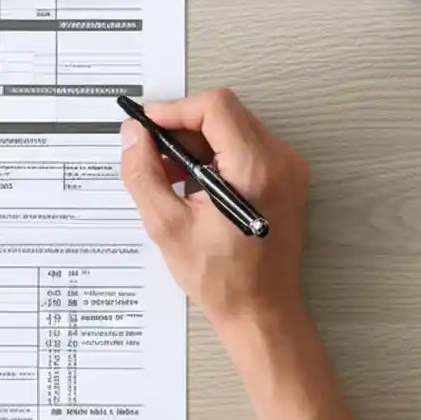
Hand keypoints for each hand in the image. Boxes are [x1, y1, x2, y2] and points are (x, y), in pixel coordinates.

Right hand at [119, 89, 310, 324]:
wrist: (261, 312)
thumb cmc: (220, 279)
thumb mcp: (167, 226)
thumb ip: (144, 174)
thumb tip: (133, 135)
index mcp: (256, 169)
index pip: (215, 107)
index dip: (174, 110)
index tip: (145, 127)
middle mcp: (280, 161)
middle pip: (223, 114)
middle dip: (181, 128)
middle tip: (151, 155)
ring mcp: (287, 168)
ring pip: (232, 128)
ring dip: (195, 143)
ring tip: (168, 176)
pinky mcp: (285, 178)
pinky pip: (244, 147)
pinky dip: (213, 155)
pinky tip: (191, 185)